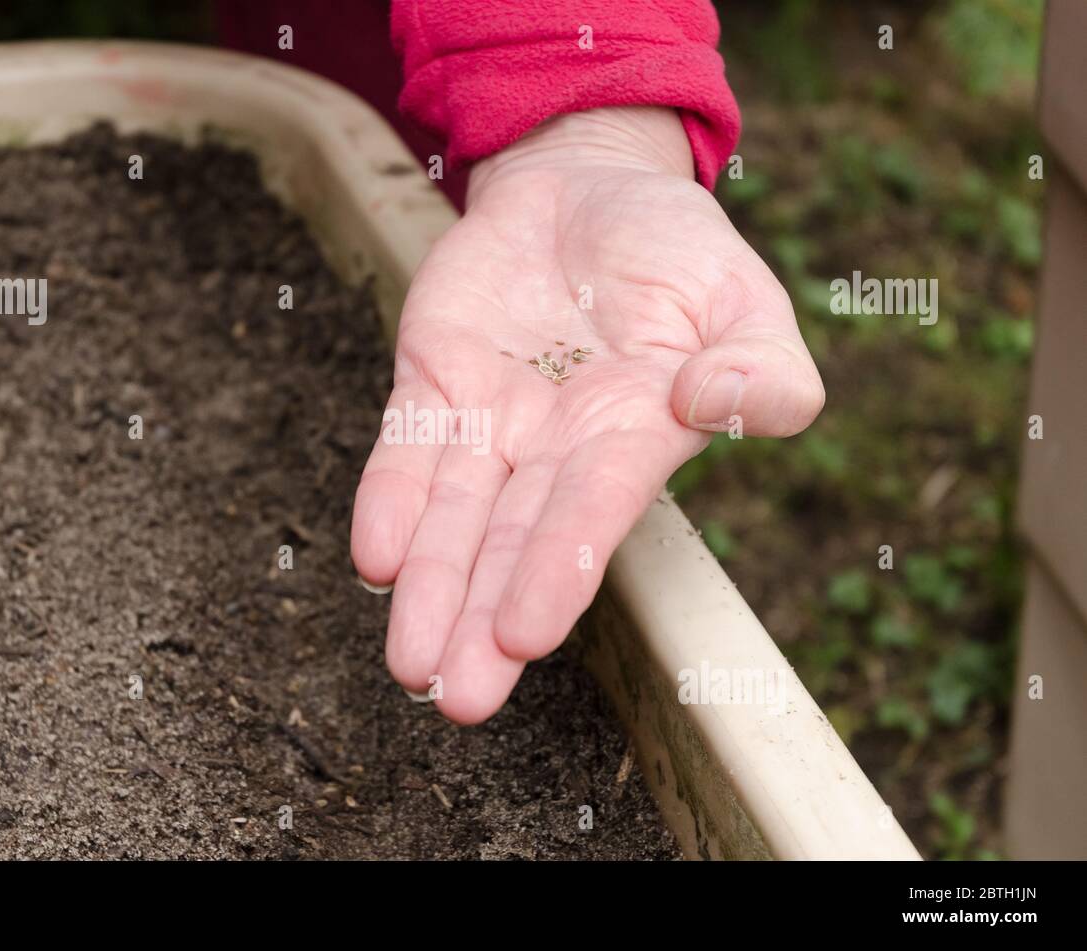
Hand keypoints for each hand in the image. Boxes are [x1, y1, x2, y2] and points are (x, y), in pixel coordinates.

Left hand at [351, 106, 823, 723]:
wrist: (586, 186)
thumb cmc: (676, 252)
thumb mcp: (742, 297)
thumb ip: (759, 365)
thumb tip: (715, 404)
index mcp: (634, 437)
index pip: (591, 512)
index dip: (558, 569)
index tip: (523, 636)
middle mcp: (556, 447)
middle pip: (511, 541)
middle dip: (480, 618)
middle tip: (454, 696)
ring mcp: (489, 419)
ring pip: (451, 514)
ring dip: (429, 586)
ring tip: (409, 665)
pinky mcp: (431, 383)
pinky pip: (404, 451)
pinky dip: (390, 499)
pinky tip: (376, 558)